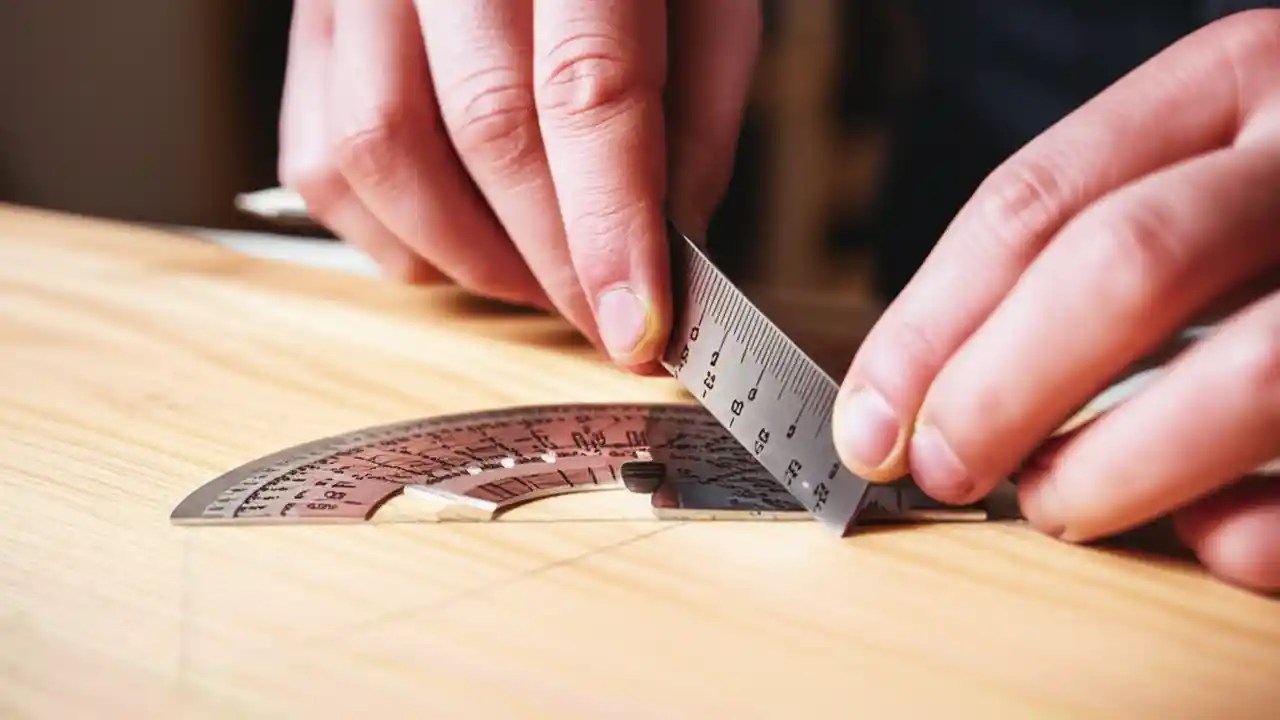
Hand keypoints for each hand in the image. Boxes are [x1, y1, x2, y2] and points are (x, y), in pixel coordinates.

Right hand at [278, 0, 759, 369]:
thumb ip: (695, 111)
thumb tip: (670, 244)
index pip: (586, 88)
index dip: (611, 225)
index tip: (638, 330)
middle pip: (487, 132)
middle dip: (554, 262)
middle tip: (606, 319)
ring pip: (381, 156)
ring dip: (470, 259)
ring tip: (538, 279)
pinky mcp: (310, 24)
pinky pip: (323, 164)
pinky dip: (394, 236)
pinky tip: (461, 242)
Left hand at [832, 10, 1279, 591]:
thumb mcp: (1194, 172)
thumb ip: (1084, 255)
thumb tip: (937, 406)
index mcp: (1231, 82)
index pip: (1033, 200)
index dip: (928, 327)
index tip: (867, 422)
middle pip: (1125, 266)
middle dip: (1006, 390)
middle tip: (943, 468)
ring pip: (1250, 373)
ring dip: (1121, 465)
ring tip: (1060, 502)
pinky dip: (1263, 529)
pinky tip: (1214, 539)